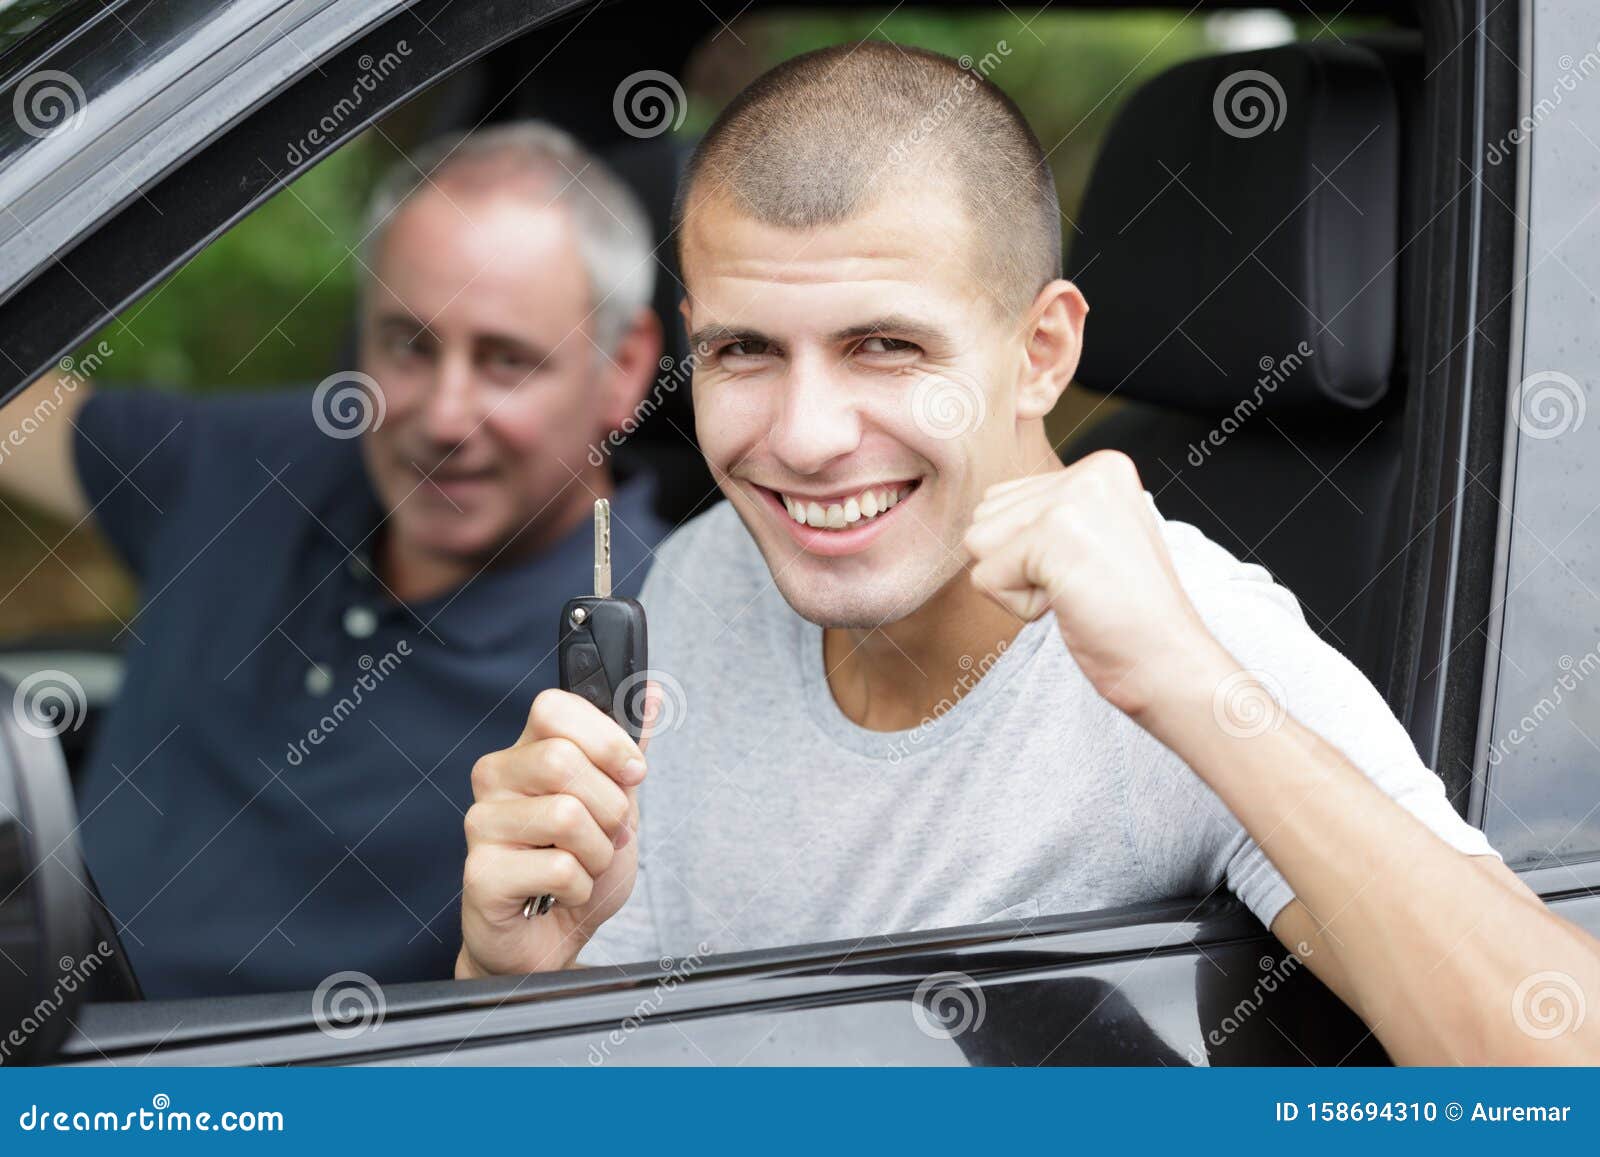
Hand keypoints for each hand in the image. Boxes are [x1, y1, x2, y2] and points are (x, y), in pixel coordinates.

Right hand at [458, 685, 656, 977]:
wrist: (554, 938)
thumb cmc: (580, 865)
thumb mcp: (616, 800)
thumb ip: (628, 749)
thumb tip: (652, 693)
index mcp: (526, 751)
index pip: (553, 707)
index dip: (604, 738)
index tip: (633, 773)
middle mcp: (495, 778)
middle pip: (563, 760)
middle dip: (610, 806)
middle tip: (605, 833)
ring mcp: (482, 825)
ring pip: (566, 815)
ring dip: (597, 852)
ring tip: (581, 865)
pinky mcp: (481, 873)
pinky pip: (559, 867)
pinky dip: (580, 888)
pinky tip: (561, 893)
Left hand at [963, 450, 1220, 718]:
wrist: (1167, 660)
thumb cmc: (1124, 614)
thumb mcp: (1090, 540)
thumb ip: (1043, 514)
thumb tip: (981, 520)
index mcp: (1101, 467)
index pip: (1004, 499)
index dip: (1028, 552)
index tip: (1086, 570)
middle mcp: (1088, 472)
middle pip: (986, 516)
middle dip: (1016, 564)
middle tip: (1079, 584)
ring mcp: (1072, 498)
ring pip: (978, 542)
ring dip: (1016, 584)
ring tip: (1074, 591)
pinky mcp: (1053, 533)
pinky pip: (985, 578)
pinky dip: (1018, 606)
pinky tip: (1070, 604)